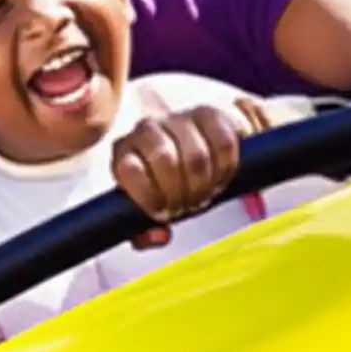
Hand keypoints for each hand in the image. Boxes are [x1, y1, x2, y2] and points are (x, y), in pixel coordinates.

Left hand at [111, 106, 245, 249]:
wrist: (198, 156)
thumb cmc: (167, 188)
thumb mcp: (151, 211)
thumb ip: (145, 233)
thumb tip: (159, 236)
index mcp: (124, 154)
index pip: (129, 170)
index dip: (150, 197)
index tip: (163, 213)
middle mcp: (145, 131)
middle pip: (165, 162)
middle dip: (182, 193)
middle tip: (189, 205)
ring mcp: (176, 119)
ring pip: (195, 155)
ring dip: (205, 183)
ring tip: (207, 193)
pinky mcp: (208, 115)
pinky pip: (223, 142)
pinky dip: (226, 167)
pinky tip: (223, 176)